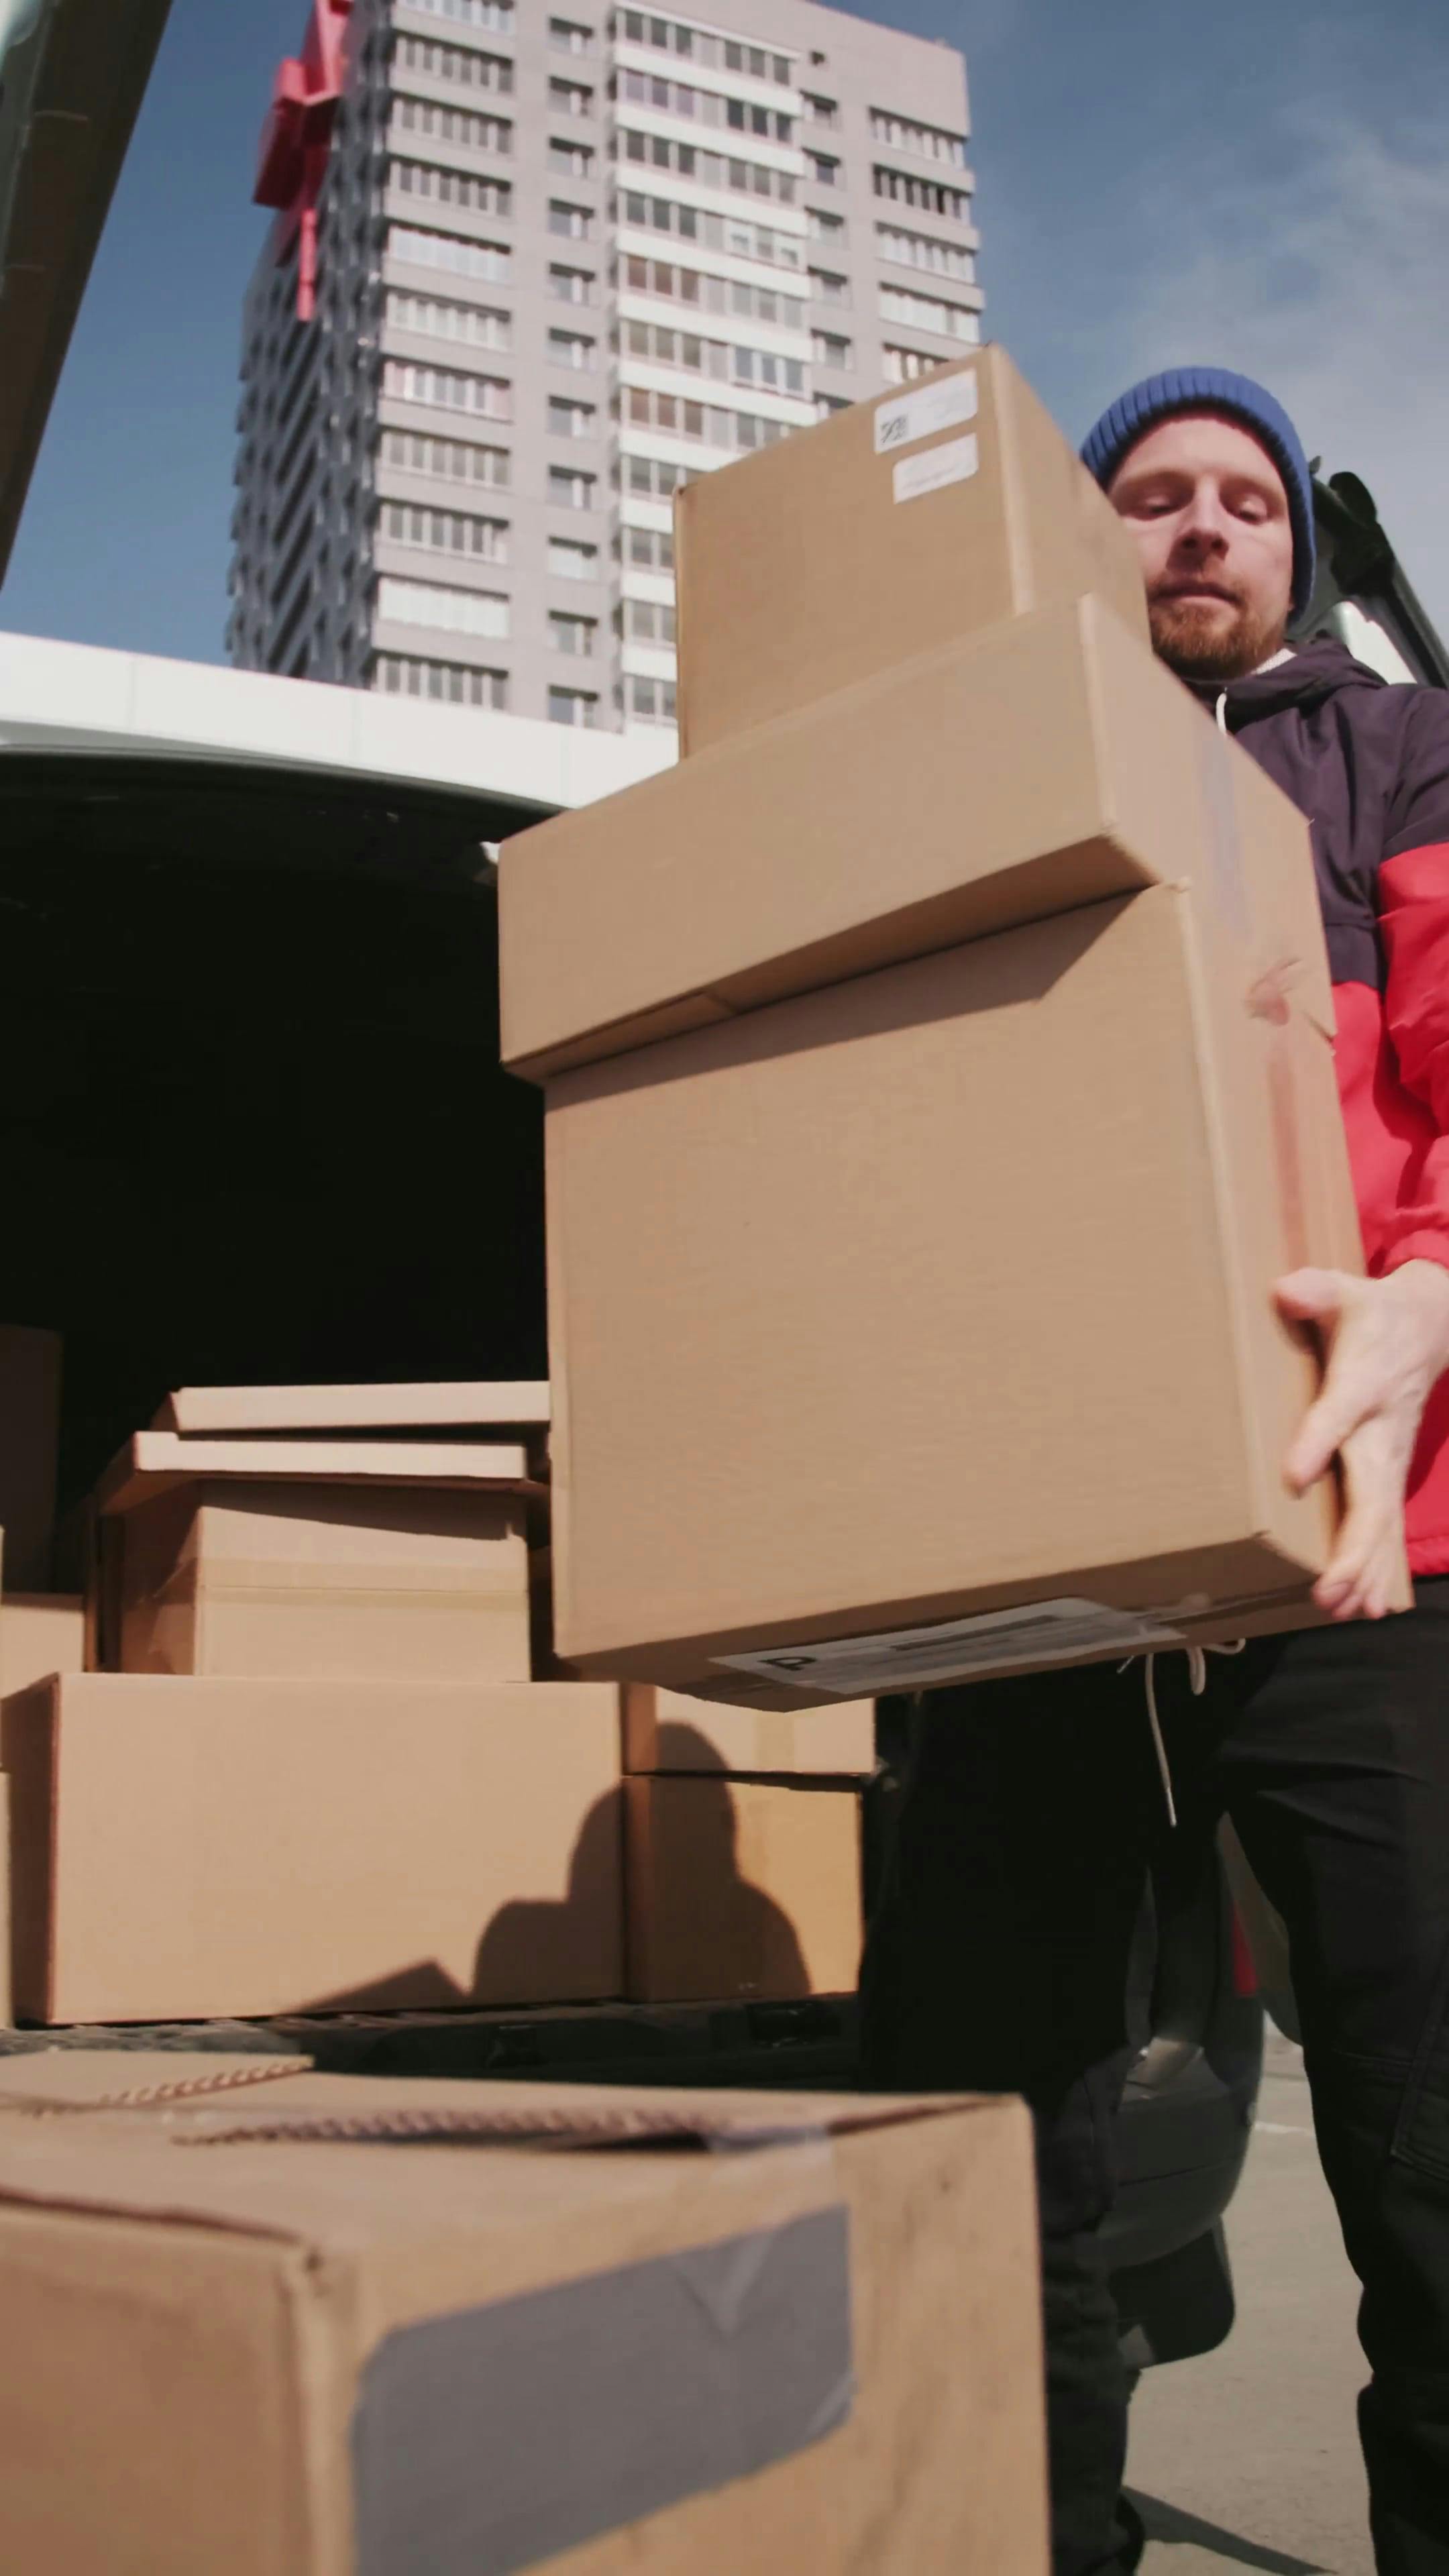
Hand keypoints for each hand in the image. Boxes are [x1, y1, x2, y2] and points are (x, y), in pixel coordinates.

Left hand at [1275, 1261, 1448, 1619]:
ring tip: (1340, 1609)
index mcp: (1362, 1385)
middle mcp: (1380, 1430)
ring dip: (1363, 1569)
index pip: (1338, 1415)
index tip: (1294, 1477)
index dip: (1317, 1442)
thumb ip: (1315, 1292)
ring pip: (1382, 1522)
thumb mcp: (1345, 1291)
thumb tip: (1285, 1292)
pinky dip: (1374, 1566)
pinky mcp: (1389, 1472)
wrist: (1430, 1326)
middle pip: (1373, 1495)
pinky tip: (1361, 1605)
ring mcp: (1389, 1457)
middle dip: (1353, 1545)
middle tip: (1327, 1588)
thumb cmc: (1372, 1313)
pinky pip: (1384, 1526)